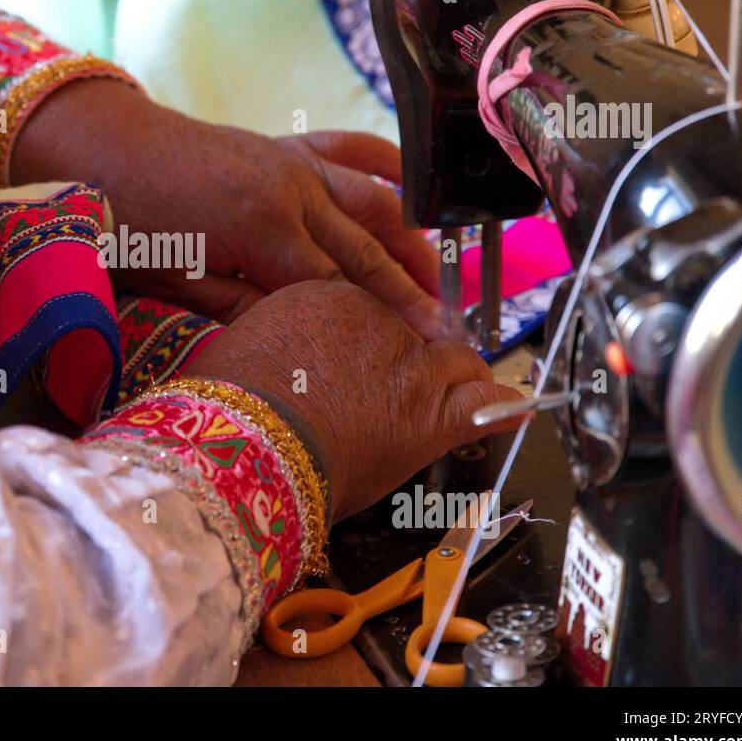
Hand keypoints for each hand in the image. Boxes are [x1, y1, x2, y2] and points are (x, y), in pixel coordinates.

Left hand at [12, 80, 443, 337]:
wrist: (100, 149)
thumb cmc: (128, 222)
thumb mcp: (178, 279)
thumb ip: (245, 305)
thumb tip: (301, 332)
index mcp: (262, 228)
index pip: (339, 283)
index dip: (384, 318)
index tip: (423, 347)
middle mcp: (290, 189)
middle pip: (366, 247)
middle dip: (410, 288)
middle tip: (448, 326)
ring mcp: (290, 161)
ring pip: (371, 200)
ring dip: (411, 238)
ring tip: (441, 276)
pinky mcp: (282, 146)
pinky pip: (347, 149)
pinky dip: (385, 165)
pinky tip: (411, 185)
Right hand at [182, 281, 523, 521]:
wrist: (240, 445)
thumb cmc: (223, 408)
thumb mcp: (236, 349)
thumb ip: (269, 338)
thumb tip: (269, 350)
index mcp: (325, 295)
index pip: (370, 308)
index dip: (373, 340)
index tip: (363, 361)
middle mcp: (374, 318)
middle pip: (416, 328)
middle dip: (415, 355)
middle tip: (401, 385)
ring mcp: (408, 364)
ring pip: (456, 359)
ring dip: (457, 377)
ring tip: (459, 393)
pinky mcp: (429, 414)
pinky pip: (484, 403)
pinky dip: (503, 407)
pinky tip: (517, 409)